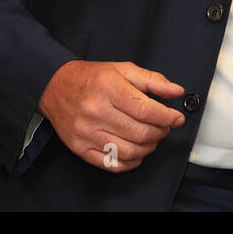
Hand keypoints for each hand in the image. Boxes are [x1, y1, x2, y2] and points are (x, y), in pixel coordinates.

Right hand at [39, 60, 185, 171]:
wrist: (55, 86)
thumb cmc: (91, 78)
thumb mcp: (123, 69)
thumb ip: (152, 80)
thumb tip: (176, 91)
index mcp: (108, 88)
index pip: (146, 110)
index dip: (167, 117)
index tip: (177, 118)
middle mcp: (96, 111)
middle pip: (140, 132)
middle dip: (160, 132)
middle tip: (164, 126)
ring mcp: (87, 132)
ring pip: (130, 151)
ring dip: (149, 147)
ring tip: (151, 138)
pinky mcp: (80, 148)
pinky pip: (113, 164)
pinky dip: (131, 161)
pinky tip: (136, 151)